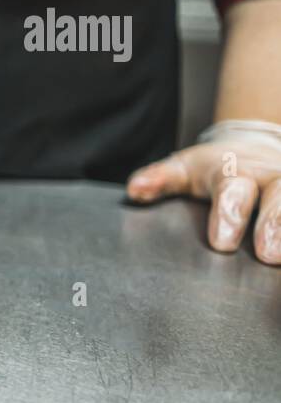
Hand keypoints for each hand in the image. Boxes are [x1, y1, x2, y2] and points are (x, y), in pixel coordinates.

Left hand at [126, 130, 280, 263]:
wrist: (256, 147)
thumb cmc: (217, 168)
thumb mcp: (186, 168)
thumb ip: (161, 179)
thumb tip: (135, 190)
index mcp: (237, 171)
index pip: (233, 188)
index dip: (229, 213)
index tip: (221, 242)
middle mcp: (274, 177)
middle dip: (277, 223)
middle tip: (269, 255)